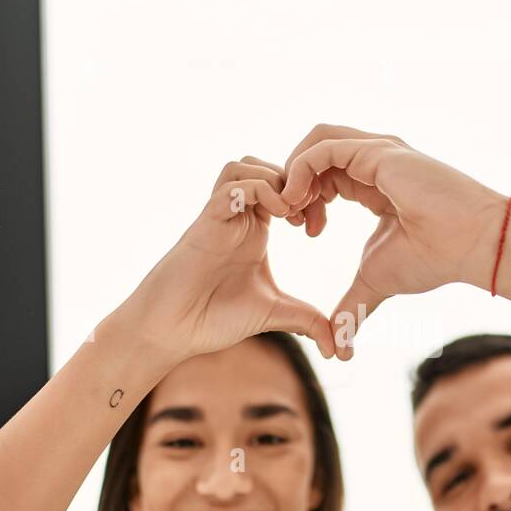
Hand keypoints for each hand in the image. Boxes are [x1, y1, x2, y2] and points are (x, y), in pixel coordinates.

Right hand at [124, 157, 335, 366]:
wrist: (172, 330)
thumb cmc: (213, 317)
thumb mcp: (272, 314)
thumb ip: (306, 320)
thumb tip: (338, 344)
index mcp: (255, 230)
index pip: (284, 188)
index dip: (308, 197)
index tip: (318, 226)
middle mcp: (238, 217)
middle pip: (267, 167)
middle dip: (295, 182)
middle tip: (310, 213)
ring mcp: (221, 217)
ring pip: (245, 166)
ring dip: (274, 179)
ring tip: (292, 212)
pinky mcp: (205, 224)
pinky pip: (229, 187)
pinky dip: (257, 190)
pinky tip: (278, 216)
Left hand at [279, 125, 506, 357]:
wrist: (471, 244)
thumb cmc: (435, 258)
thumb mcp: (377, 282)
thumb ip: (352, 306)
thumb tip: (340, 351)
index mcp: (374, 182)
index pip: (324, 174)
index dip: (306, 199)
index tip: (308, 233)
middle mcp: (374, 160)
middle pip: (315, 154)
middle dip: (295, 183)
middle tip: (293, 220)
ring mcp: (377, 151)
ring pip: (316, 140)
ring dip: (294, 171)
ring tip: (291, 208)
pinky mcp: (377, 151)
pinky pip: (323, 147)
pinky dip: (301, 169)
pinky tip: (299, 201)